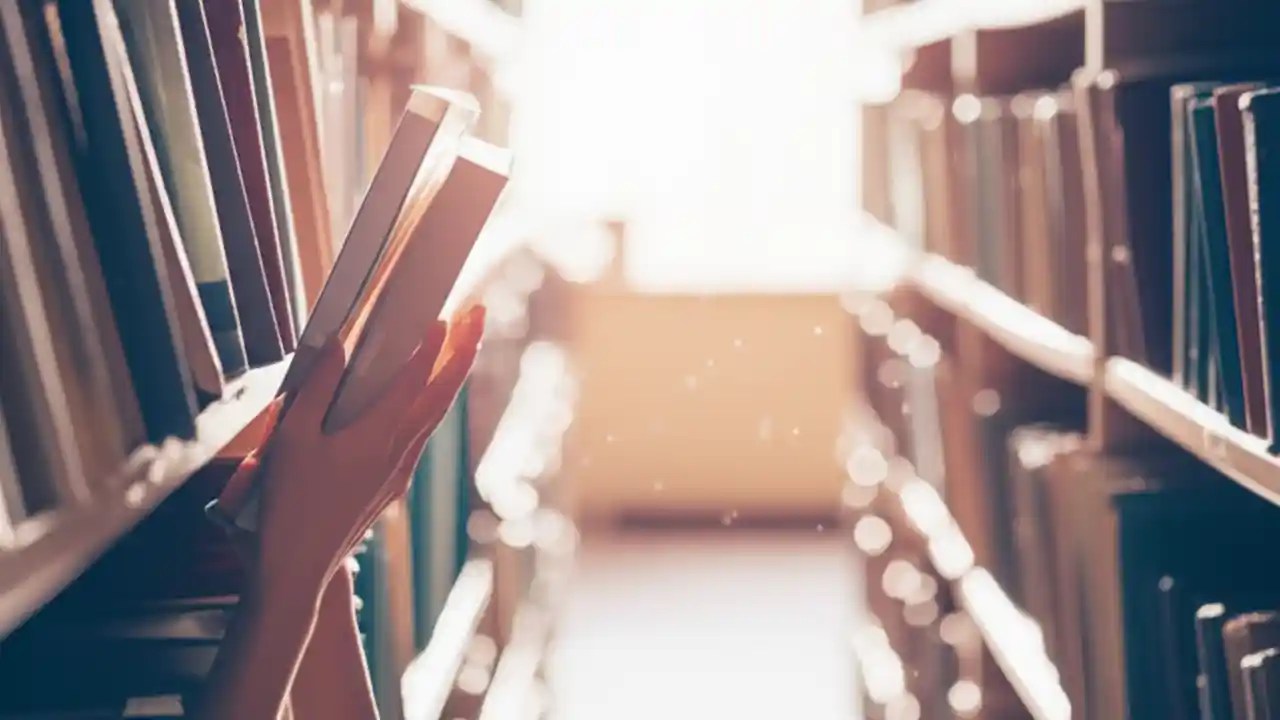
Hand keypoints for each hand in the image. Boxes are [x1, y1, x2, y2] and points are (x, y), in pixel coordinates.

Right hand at [229, 306, 484, 592]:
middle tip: (479, 315)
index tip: (444, 315)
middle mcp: (399, 451)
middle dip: (465, 351)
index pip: (414, 380)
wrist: (298, 567)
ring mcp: (400, 469)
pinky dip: (431, 404)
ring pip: (436, 414)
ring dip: (451, 376)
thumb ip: (316, 387)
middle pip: (443, 393)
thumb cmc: (288, 504)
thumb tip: (336, 345)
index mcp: (377, 436)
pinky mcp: (393, 482)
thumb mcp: (292, 439)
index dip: (432, 345)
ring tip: (461, 345)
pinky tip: (426, 395)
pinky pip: (421, 434)